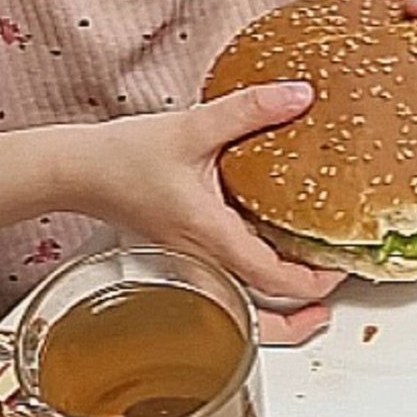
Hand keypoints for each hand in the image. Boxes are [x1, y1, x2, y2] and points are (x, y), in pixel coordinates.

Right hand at [74, 83, 342, 345]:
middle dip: (298, 320)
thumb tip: (300, 95)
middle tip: (329, 308)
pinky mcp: (179, 259)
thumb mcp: (193, 126)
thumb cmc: (123, 156)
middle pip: (256, 321)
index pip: (272, 279)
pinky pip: (222, 290)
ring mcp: (188, 267)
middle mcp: (200, 262)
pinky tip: (264, 266)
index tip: (341, 270)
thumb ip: (250, 109)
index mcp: (210, 236)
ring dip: (274, 315)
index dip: (313, 283)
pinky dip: (250, 294)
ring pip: (237, 314)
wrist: (75, 171)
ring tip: (307, 302)